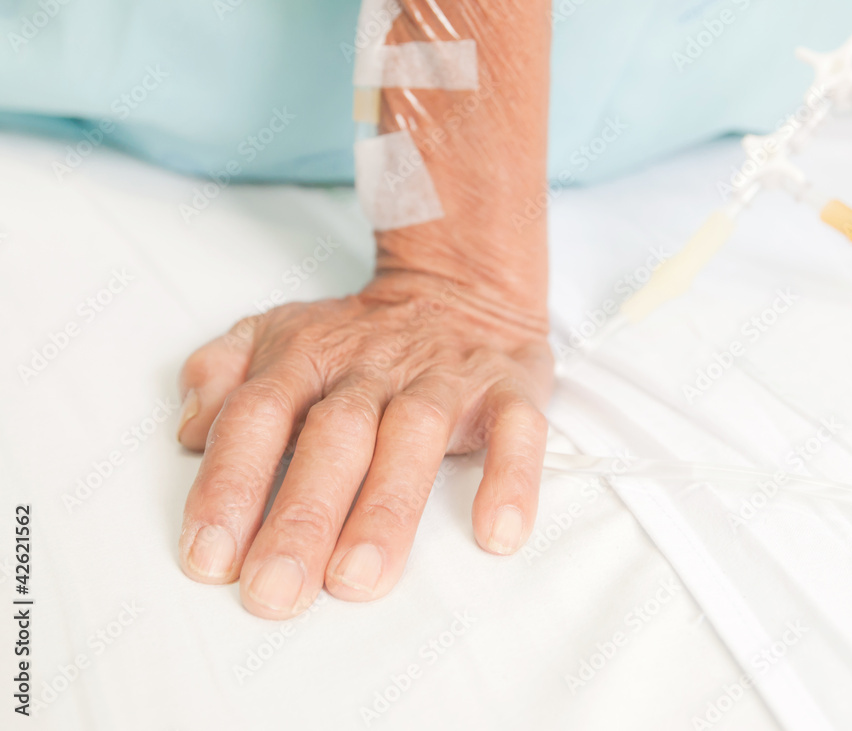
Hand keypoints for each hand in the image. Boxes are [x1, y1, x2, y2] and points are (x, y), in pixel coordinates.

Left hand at [176, 271, 552, 617]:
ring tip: (359, 578)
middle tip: (276, 590)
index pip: (259, 415)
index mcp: (307, 357)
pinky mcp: (507, 389)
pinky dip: (511, 476)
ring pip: (415, 437)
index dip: (231, 482)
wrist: (459, 284)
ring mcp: (443, 378)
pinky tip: (497, 532)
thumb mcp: (277, 333)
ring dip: (388, 508)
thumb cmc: (360, 334)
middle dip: (303, 516)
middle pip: (334, 438)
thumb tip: (189, 429)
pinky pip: (516, 429)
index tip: (209, 557)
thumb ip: (222, 373)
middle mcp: (372, 369)